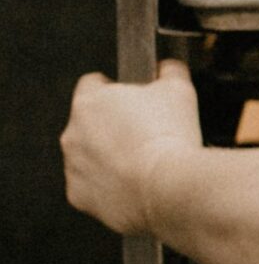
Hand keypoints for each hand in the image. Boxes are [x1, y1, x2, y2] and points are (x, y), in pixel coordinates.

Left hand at [61, 61, 203, 235]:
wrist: (169, 188)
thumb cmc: (170, 139)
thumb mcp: (180, 90)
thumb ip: (169, 71)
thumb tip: (168, 68)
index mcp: (89, 101)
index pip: (92, 84)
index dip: (114, 90)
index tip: (129, 100)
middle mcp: (72, 133)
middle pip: (89, 123)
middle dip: (111, 127)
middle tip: (142, 135)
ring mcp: (73, 166)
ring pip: (87, 156)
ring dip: (107, 156)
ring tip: (140, 163)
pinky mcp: (79, 195)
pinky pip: (90, 187)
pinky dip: (107, 186)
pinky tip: (132, 184)